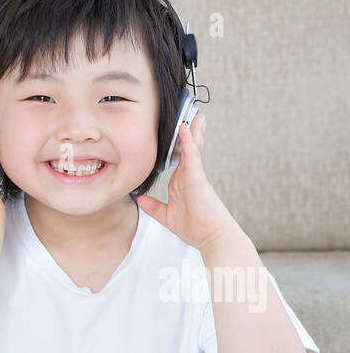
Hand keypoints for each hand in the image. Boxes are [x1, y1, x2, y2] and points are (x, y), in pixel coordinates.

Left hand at [135, 113, 236, 252]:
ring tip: (195, 114)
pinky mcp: (197, 177)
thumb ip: (154, 206)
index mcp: (182, 182)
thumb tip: (140, 200)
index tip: (176, 131)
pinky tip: (184, 128)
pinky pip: (191, 155)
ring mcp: (194, 175)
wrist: (212, 237)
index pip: (179, 158)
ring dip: (192, 130)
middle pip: (188, 148)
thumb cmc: (195, 228)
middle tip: (191, 116)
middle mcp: (188, 175)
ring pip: (192, 147)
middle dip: (190, 132)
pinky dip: (187, 141)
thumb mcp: (166, 216)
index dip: (178, 144)